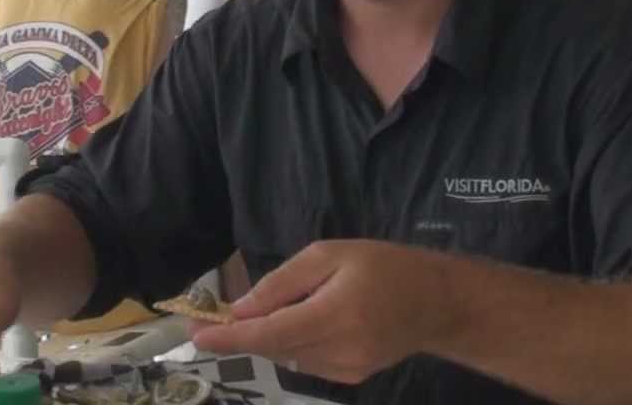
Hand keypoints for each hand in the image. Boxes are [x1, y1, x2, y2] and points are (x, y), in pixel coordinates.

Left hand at [191, 240, 453, 383]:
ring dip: (271, 336)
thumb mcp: (330, 254)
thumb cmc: (383, 266)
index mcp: (335, 313)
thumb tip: (242, 309)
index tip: (196, 335)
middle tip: (214, 317)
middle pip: (274, 347)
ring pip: (287, 356)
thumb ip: (283, 283)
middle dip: (242, 333)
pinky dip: (294, 344)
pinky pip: (306, 362)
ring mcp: (346, 370)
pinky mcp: (350, 377)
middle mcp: (340, 349)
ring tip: (279, 309)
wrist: (435, 301)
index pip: (271, 333)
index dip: (230, 337)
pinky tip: (308, 322)